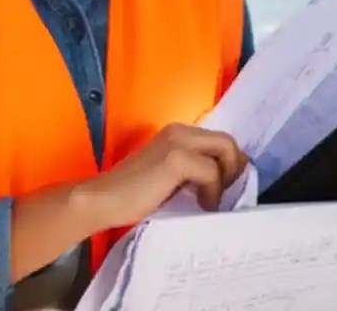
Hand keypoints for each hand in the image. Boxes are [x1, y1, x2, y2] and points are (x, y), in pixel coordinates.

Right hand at [78, 122, 246, 229]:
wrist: (102, 200)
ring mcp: (179, 141)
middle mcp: (181, 130)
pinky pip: (211, 172)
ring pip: (226, 151)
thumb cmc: (133, 195)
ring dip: (225, 179)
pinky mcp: (176, 159)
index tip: (224, 188)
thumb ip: (193, 169)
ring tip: (211, 200)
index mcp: (179, 133)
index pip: (220, 140)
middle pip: (228, 142)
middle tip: (222, 194)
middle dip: (234, 169)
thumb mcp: (170, 176)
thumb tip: (226, 178)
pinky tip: (200, 205)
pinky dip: (212, 192)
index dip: (229, 164)